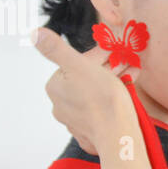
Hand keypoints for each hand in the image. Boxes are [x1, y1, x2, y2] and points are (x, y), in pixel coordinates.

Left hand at [32, 27, 135, 155]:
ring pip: (96, 93)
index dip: (100, 54)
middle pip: (87, 78)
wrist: (118, 134)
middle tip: (127, 61)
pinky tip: (127, 93)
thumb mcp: (79, 65)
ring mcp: (76, 119)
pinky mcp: (91, 131)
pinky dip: (114, 99)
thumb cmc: (101, 99)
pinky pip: (102, 109)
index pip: (78, 63)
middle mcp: (61, 104)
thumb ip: (56, 48)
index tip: (117, 49)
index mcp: (55, 86)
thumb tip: (35, 34)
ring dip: (115, 81)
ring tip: (132, 74)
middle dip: (109, 68)